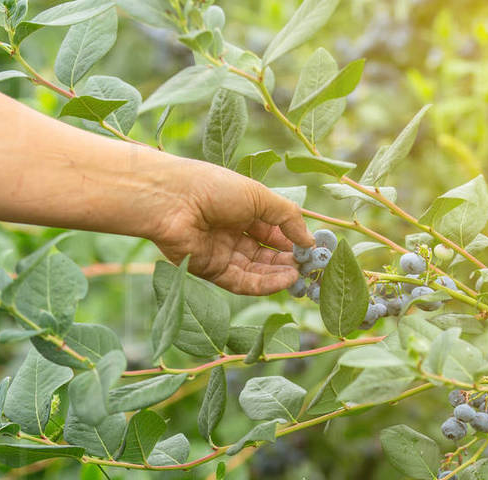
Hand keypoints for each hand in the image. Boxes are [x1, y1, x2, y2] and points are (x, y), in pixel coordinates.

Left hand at [147, 159, 313, 295]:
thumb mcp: (259, 196)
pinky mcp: (211, 271)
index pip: (275, 230)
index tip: (314, 249)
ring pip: (257, 270)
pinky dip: (264, 283)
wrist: (173, 200)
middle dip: (289, 260)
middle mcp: (233, 232)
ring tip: (300, 275)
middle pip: (267, 254)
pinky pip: (242, 281)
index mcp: (243, 209)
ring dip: (279, 274)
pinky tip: (284, 280)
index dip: (295, 240)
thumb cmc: (215, 188)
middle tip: (310, 267)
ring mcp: (222, 253)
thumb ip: (287, 217)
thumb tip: (310, 240)